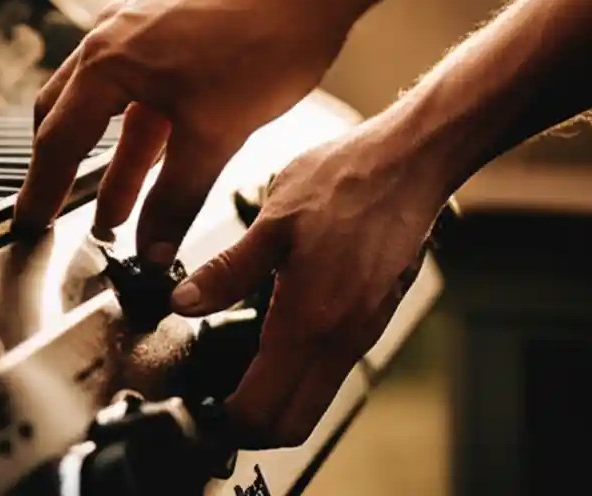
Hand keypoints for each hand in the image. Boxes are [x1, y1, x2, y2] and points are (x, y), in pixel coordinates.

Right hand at [14, 0, 365, 263]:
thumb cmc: (265, 29)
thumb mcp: (216, 133)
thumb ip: (176, 199)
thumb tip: (152, 250)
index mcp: (106, 61)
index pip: (56, 140)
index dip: (42, 191)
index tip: (30, 224)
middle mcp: (114, 36)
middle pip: (68, 112)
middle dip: (64, 168)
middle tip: (59, 210)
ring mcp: (146, 23)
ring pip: (113, 102)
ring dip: (115, 155)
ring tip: (122, 207)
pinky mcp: (178, 19)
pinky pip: (144, 81)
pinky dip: (143, 125)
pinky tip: (166, 153)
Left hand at [170, 114, 450, 446]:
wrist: (409, 164)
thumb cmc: (345, 181)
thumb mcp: (272, 220)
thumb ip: (227, 270)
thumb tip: (182, 303)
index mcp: (309, 320)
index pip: (263, 410)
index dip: (225, 420)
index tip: (198, 406)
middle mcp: (341, 339)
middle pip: (292, 423)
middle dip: (250, 427)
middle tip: (213, 402)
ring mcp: (361, 333)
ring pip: (313, 401)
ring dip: (275, 403)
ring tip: (233, 375)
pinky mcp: (371, 321)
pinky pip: (330, 372)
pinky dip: (298, 378)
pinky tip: (272, 343)